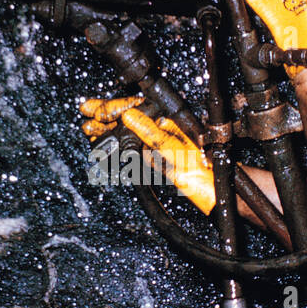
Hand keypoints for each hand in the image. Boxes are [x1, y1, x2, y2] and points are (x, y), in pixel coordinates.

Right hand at [80, 96, 214, 214]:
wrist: (220, 199)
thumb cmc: (210, 175)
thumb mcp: (179, 152)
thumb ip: (153, 134)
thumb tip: (130, 116)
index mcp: (172, 123)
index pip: (138, 108)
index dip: (116, 108)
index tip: (97, 111)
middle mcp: (165, 132)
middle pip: (131, 119)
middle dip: (107, 117)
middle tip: (86, 114)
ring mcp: (161, 148)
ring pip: (130, 135)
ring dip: (110, 132)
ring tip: (90, 130)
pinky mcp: (160, 164)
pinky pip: (135, 152)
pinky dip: (119, 149)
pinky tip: (107, 147)